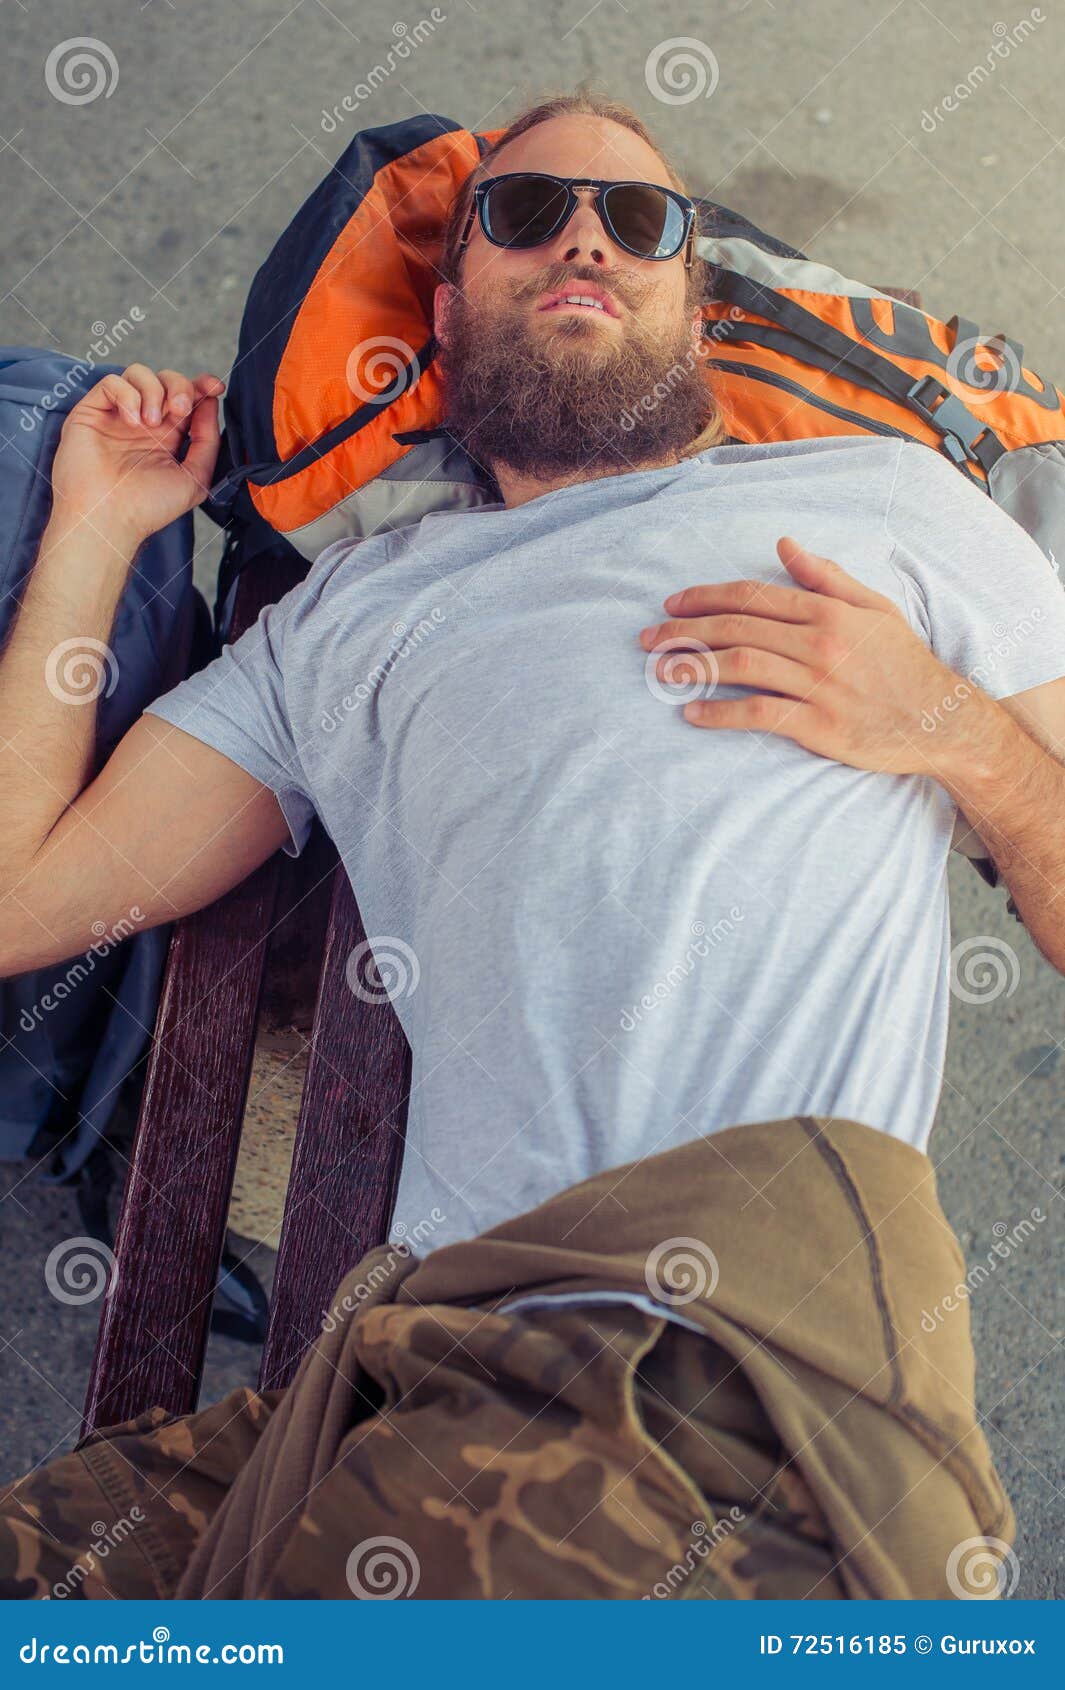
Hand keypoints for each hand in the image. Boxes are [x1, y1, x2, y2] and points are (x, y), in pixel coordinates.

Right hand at [49, 364, 224, 550]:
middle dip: (180, 386)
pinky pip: (112, 382)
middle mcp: (143, 423)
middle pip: (166, 379)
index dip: (202, 386)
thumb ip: (207, 441)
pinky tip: (131, 422)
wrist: (109, 519)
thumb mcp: (194, 478)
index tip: (215, 388)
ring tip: (151, 422)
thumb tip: (211, 404)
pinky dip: (127, 395)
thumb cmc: (148, 507)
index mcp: (168, 437)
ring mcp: (118, 415)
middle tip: (180, 410)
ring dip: (154, 391)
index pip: (187, 398)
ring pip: (139, 373)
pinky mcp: (92, 411)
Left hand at [639, 536, 993, 777]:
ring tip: (660, 672)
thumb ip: (826, 578)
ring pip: (743, 666)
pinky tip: (694, 714)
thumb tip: (785, 545)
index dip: (706, 598)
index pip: (753, 596)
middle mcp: (820, 643)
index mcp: (828, 611)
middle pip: (738, 628)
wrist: (940, 719)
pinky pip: (760, 714)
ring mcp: (820, 684)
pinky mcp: (820, 725)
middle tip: (648, 639)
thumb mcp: (874, 608)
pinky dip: (722, 712)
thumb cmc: (904, 664)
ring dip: (694, 667)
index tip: (672, 605)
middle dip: (685, 631)